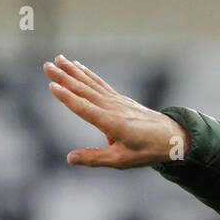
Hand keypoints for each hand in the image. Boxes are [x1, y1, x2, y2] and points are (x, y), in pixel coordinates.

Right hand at [42, 54, 188, 167]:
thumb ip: (94, 158)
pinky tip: (78, 66)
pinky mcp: (120, 99)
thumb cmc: (147, 151)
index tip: (52, 86)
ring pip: (91, 83)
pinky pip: (100, 84)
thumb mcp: (121, 160)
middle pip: (84, 90)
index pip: (84, 108)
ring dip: (73, 71)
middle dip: (65, 77)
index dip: (67, 98)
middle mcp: (112, 108)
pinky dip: (88, 74)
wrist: (172, 137)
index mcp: (111, 123)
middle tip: (47, 65)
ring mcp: (117, 101)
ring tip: (58, 59)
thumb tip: (69, 158)